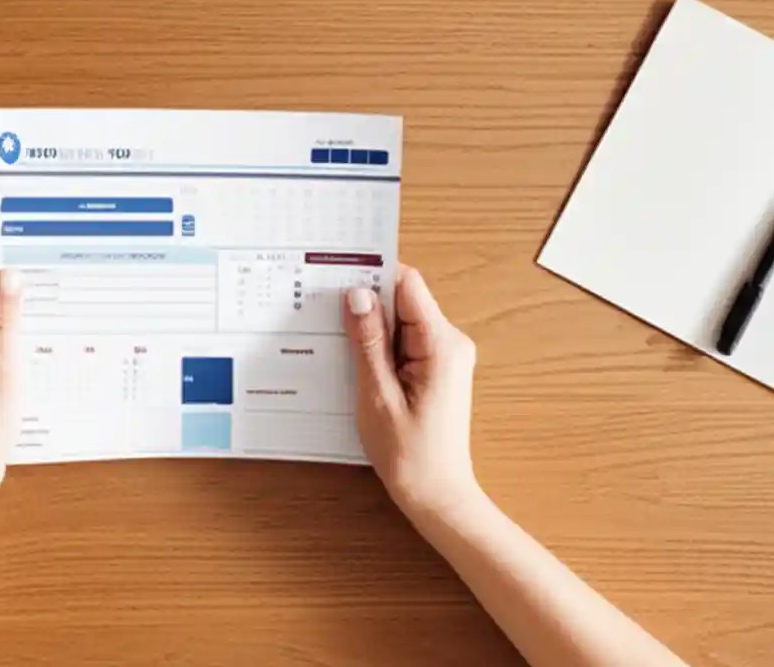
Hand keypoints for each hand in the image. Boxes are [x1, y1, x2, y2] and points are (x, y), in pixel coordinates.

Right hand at [343, 265, 480, 515]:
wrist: (437, 496)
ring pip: (400, 321)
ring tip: (337, 344)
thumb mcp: (378, 396)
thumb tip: (356, 294)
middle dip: (365, 304)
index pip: (408, 284)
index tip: (336, 277)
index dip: (372, 276)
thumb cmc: (410, 455)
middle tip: (324, 312)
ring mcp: (444, 356)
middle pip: (402, 300)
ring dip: (369, 329)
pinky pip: (403, 342)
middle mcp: (449, 342)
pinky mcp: (435, 369)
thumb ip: (368, 342)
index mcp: (441, 344)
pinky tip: (356, 365)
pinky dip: (378, 348)